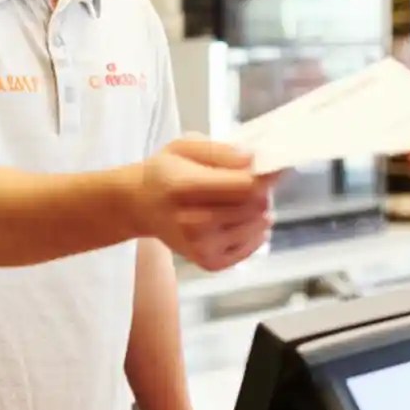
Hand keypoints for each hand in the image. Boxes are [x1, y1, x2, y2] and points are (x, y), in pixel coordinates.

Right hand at [137, 135, 277, 270]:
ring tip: (244, 200)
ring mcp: (201, 246)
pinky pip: (251, 248)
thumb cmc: (166, 172)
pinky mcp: (209, 262)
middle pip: (254, 207)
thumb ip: (221, 151)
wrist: (141, 206)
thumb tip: (253, 159)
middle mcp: (192, 222)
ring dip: (260, 211)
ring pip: (257, 227)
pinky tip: (244, 220)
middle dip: (262, 192)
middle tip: (252, 183)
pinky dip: (255, 232)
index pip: (244, 186)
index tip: (269, 168)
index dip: (264, 176)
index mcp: (185, 187)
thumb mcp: (186, 146)